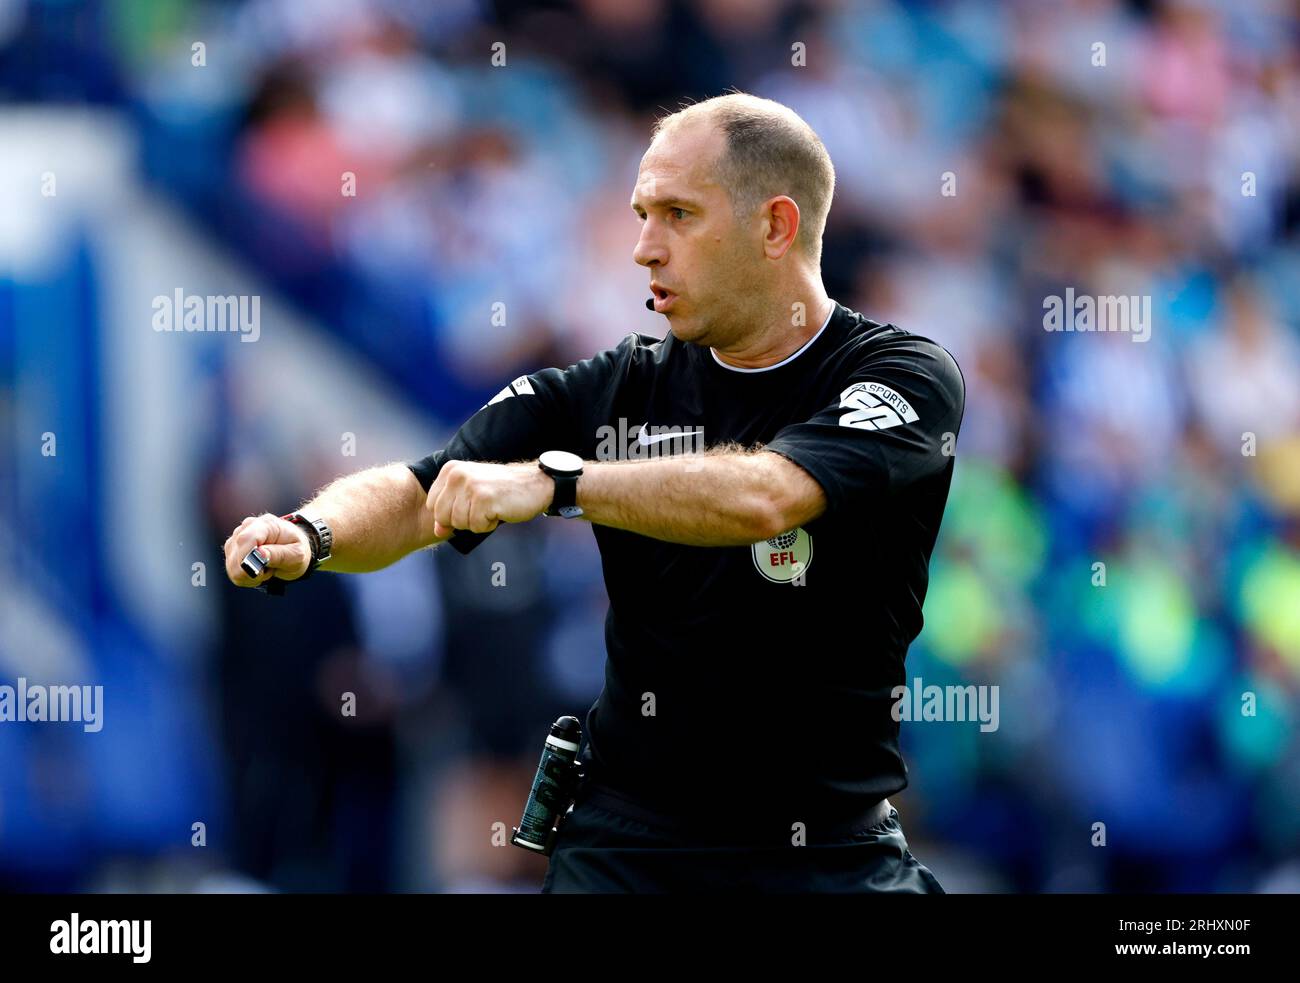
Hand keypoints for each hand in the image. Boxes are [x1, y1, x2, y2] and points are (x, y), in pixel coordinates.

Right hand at [223, 513, 312, 587]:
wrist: (294, 547)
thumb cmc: (297, 549)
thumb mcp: (297, 554)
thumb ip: (279, 554)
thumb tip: (259, 554)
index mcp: (266, 525)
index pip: (245, 539)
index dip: (247, 558)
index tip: (261, 572)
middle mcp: (247, 527)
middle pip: (235, 554)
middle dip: (251, 571)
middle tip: (270, 571)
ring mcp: (237, 538)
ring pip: (231, 565)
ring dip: (249, 575)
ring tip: (266, 569)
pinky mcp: (232, 549)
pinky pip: (231, 570)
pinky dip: (245, 577)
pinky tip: (258, 571)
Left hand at [425, 460, 553, 537]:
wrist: (534, 484)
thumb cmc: (501, 490)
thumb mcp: (470, 496)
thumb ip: (449, 510)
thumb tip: (437, 531)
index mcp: (450, 470)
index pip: (433, 505)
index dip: (450, 513)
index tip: (471, 503)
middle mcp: (457, 475)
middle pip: (442, 516)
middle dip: (462, 519)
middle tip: (482, 507)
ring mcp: (470, 486)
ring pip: (459, 523)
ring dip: (477, 522)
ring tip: (492, 507)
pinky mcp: (484, 499)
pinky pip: (477, 526)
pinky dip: (489, 525)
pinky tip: (499, 510)